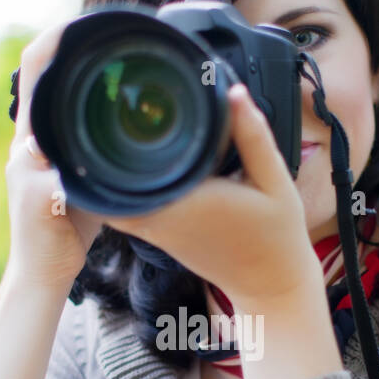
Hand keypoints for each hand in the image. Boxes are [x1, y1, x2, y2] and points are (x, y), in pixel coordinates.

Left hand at [5, 25, 103, 289]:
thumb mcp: (48, 204)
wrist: (45, 272)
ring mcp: (55, 148)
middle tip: (114, 32)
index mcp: (31, 137)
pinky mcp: (73, 163)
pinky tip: (129, 107)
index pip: (36, 68)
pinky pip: (88, 121)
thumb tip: (51, 146)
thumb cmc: (43, 241)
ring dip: (92, 72)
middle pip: (54, 72)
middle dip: (80, 45)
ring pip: (71, 94)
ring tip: (125, 57)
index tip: (82, 22)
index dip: (56, 38)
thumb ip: (52, 176)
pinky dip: (105, 105)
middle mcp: (39, 135)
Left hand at [100, 84, 321, 311]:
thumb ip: (254, 137)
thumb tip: (234, 92)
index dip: (112, 143)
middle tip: (103, 116)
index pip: (130, 171)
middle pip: (108, 186)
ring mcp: (159, 233)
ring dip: (108, 175)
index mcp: (189, 201)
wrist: (272, 286)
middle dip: (101, 154)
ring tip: (114, 137)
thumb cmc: (277, 236)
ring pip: (113, 202)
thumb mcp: (275, 181)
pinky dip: (123, 191)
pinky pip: (129, 212)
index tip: (112, 112)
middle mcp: (165, 219)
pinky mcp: (162, 240)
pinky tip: (133, 167)